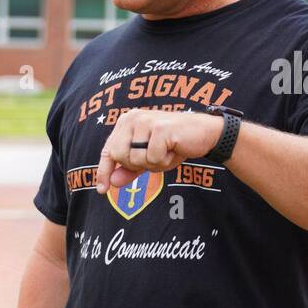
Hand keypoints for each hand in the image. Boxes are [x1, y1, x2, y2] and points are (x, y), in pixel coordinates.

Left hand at [96, 108, 223, 192]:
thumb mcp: (148, 159)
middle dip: (137, 165)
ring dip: (153, 163)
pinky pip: (153, 158)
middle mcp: (132, 117)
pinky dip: (164, 161)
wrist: (205, 134)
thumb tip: (111, 183)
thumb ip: (129, 170)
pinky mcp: (160, 128)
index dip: (104, 171)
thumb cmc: (174, 145)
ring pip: (136, 159)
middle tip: (155, 156)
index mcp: (125, 122)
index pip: (108, 151)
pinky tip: (174, 149)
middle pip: (119, 156)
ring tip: (166, 151)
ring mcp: (145, 121)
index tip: (102, 189)